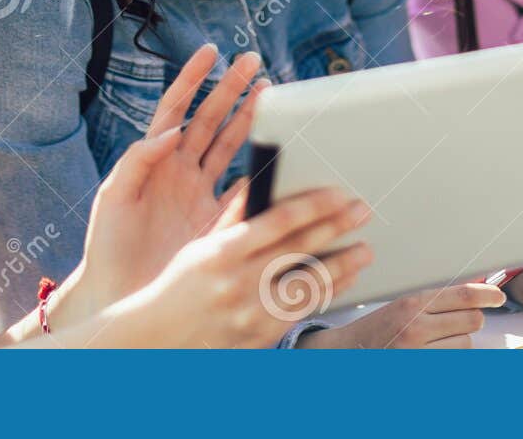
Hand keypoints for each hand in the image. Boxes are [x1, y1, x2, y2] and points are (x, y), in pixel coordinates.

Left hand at [53, 45, 264, 326]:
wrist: (119, 294)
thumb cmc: (107, 245)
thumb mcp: (114, 197)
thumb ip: (138, 160)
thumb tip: (170, 131)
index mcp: (154, 160)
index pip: (176, 109)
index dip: (193, 79)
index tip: (210, 52)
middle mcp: (180, 171)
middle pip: (210, 120)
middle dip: (231, 89)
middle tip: (251, 62)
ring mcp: (200, 195)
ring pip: (230, 146)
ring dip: (249, 119)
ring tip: (267, 92)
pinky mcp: (216, 221)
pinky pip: (243, 191)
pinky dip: (260, 173)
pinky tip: (276, 155)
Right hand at [94, 186, 374, 347]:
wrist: (158, 338)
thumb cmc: (179, 286)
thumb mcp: (200, 246)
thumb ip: (233, 217)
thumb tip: (260, 184)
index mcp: (221, 252)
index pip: (278, 222)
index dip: (313, 206)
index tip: (338, 194)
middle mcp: (238, 282)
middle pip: (299, 249)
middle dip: (336, 227)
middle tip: (363, 212)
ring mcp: (251, 313)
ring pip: (308, 284)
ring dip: (341, 266)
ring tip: (364, 250)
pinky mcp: (260, 336)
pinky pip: (303, 311)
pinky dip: (326, 294)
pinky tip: (342, 281)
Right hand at [297, 283, 503, 348]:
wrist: (347, 354)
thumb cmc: (376, 329)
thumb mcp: (403, 306)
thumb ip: (436, 301)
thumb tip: (472, 292)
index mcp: (412, 304)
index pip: (462, 295)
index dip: (487, 294)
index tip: (498, 296)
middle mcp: (417, 327)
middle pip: (472, 320)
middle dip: (472, 320)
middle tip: (460, 320)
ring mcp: (419, 353)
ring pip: (466, 344)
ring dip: (459, 342)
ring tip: (437, 341)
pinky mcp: (421, 370)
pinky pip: (454, 363)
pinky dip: (450, 359)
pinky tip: (434, 354)